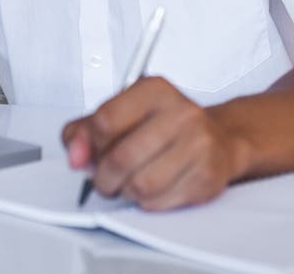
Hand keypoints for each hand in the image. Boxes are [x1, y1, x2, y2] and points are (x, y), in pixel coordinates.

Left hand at [62, 77, 248, 210]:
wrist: (218, 138)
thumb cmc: (163, 125)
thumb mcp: (120, 114)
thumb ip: (84, 131)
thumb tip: (75, 155)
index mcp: (154, 89)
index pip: (105, 120)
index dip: (91, 145)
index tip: (93, 152)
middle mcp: (180, 112)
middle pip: (121, 158)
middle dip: (104, 178)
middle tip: (106, 178)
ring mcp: (198, 144)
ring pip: (140, 185)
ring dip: (126, 191)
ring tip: (131, 181)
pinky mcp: (207, 176)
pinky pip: (160, 203)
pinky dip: (148, 202)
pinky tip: (154, 187)